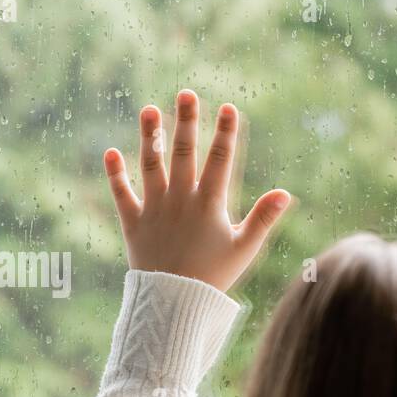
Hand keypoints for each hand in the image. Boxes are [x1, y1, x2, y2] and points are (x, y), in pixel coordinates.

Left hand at [103, 89, 291, 291]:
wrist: (175, 303)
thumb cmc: (214, 276)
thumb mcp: (244, 249)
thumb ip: (263, 219)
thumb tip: (285, 193)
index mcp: (209, 205)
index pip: (220, 161)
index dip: (225, 133)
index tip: (228, 106)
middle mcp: (180, 200)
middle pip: (184, 153)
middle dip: (186, 122)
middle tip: (186, 93)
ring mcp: (155, 209)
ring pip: (151, 165)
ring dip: (150, 137)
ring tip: (148, 109)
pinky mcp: (133, 222)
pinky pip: (121, 195)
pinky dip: (116, 175)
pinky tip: (112, 152)